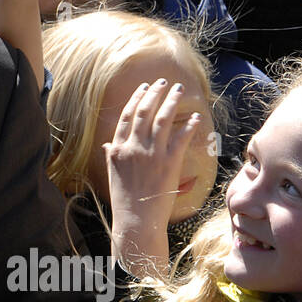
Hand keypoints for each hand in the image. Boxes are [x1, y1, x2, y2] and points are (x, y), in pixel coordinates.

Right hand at [104, 79, 201, 277]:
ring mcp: (151, 154)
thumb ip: (110, 156)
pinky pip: (180, 138)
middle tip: (163, 83)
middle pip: (144, 111)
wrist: (136, 219)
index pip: (127, 116)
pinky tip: (195, 117)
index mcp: (118, 148)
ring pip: (162, 119)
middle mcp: (133, 147)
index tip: (144, 88)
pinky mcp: (168, 163)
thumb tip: (107, 144)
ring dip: (171, 102)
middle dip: (154, 93)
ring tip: (178, 91)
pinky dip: (188, 125)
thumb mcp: (111, 174)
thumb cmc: (124, 199)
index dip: (136, 98)